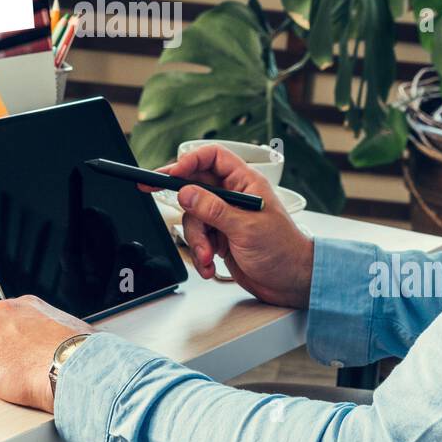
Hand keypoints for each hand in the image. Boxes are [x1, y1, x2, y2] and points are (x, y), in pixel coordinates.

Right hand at [149, 145, 314, 307]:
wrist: (292, 283)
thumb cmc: (284, 251)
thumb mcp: (246, 228)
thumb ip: (213, 209)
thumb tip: (186, 192)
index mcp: (245, 184)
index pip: (213, 158)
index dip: (189, 160)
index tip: (170, 172)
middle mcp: (234, 197)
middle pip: (195, 186)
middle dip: (182, 201)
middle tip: (149, 188)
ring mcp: (226, 218)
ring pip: (193, 217)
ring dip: (197, 240)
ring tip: (208, 256)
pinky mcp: (221, 238)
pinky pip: (199, 239)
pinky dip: (200, 253)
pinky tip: (210, 265)